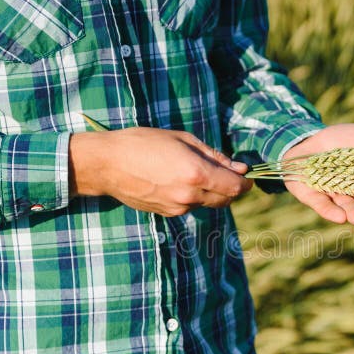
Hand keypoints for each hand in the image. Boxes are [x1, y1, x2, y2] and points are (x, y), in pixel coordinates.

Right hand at [69, 127, 251, 216]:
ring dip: (211, 191)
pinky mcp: (168, 213)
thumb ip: (214, 155)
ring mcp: (179, 208)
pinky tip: (177, 180)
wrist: (107, 165)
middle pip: (226, 199)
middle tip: (226, 172)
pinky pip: (191, 206)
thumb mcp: (183, 140)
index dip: (246, 182)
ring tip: (194, 171)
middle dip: (232, 187)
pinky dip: (194, 196)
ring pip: (209, 203)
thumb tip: (238, 168)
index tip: (246, 174)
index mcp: (197, 174)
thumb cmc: (144, 143)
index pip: (236, 187)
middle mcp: (191, 196)